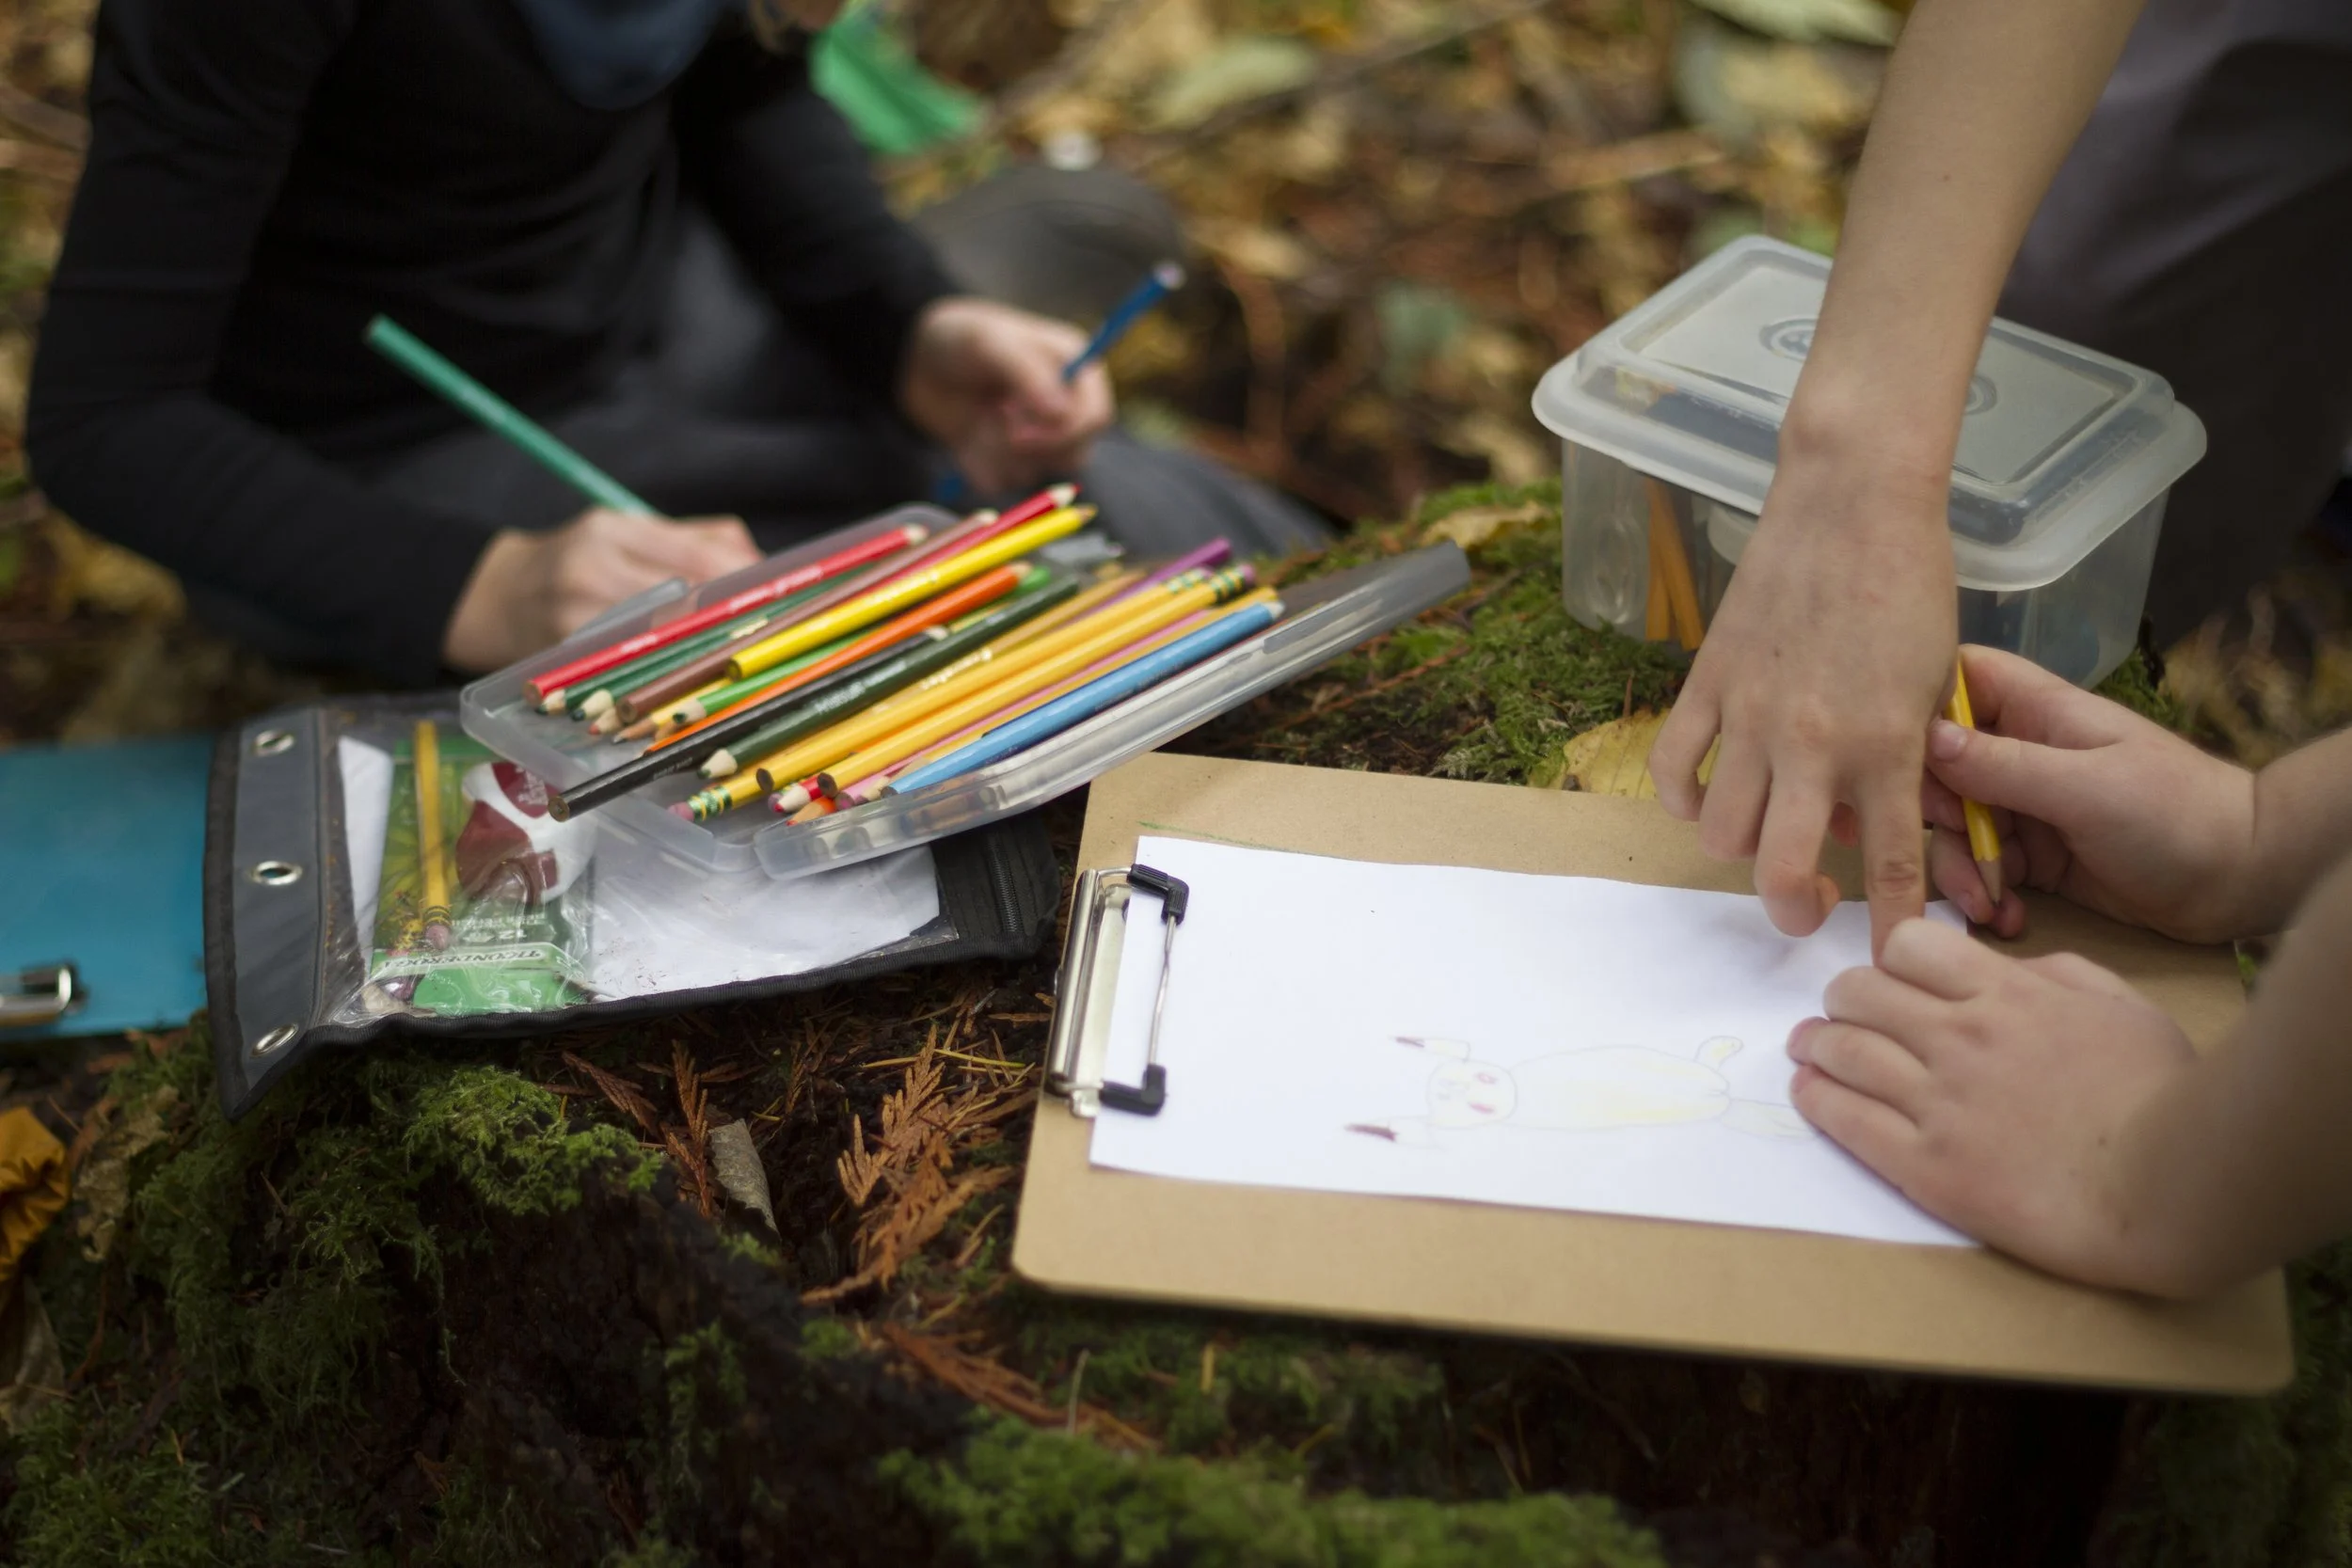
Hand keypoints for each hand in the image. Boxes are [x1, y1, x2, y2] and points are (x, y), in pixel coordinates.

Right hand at [442, 506, 759, 671]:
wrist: (494, 597)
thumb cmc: (577, 560)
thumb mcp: (627, 532)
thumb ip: (695, 541)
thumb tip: (763, 565)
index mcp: (611, 529)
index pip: (696, 558)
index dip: (745, 582)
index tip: (782, 597)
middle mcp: (590, 568)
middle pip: (685, 601)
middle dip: (732, 619)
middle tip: (773, 634)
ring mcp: (575, 618)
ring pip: (663, 640)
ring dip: (706, 650)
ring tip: (741, 655)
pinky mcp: (567, 660)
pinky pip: (632, 668)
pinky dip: (667, 672)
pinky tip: (694, 676)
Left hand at [899, 297, 1113, 494]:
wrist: (918, 361)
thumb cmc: (960, 338)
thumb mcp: (991, 344)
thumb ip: (1028, 375)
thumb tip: (1060, 414)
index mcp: (1075, 369)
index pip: (1095, 417)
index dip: (1065, 433)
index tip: (1020, 432)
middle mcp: (1064, 406)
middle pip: (1074, 453)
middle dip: (1028, 446)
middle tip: (991, 418)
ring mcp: (1038, 437)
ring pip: (1037, 473)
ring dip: (999, 453)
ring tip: (976, 417)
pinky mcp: (1010, 459)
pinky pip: (1004, 482)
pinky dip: (980, 465)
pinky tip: (966, 436)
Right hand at [1649, 432, 1955, 955]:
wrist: (1852, 504)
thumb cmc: (1912, 590)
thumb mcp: (1939, 685)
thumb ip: (1915, 764)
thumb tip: (1884, 826)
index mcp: (1887, 747)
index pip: (1889, 870)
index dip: (1887, 930)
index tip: (1887, 963)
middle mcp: (1814, 744)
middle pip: (1780, 872)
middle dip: (1793, 911)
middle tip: (1806, 907)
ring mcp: (1751, 716)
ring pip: (1720, 832)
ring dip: (1740, 853)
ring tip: (1762, 839)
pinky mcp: (1708, 684)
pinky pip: (1672, 769)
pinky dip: (1684, 799)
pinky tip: (1707, 798)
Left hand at [1789, 917, 2200, 1294]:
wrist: (2170, 1187)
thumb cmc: (2162, 1095)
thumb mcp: (2122, 1006)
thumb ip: (2057, 976)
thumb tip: (2006, 968)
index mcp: (2006, 992)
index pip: (1907, 946)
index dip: (1892, 960)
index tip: (1893, 981)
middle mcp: (1959, 1037)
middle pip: (1859, 993)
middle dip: (1843, 999)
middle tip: (1840, 1014)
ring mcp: (1939, 1102)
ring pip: (1842, 1051)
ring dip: (1815, 1044)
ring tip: (1808, 1048)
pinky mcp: (1927, 1166)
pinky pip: (1846, 1119)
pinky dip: (1816, 1098)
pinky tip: (1809, 1092)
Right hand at [1921, 646, 2254, 941]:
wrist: (2241, 881)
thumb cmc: (2175, 814)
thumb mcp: (2085, 787)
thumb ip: (2003, 766)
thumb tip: (1924, 740)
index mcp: (2036, 711)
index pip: (1957, 679)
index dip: (1918, 705)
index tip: (1894, 754)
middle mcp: (2021, 752)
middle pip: (1937, 766)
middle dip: (1932, 815)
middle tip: (1949, 853)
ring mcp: (2025, 806)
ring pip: (1954, 827)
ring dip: (1961, 870)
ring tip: (1987, 908)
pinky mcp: (2034, 857)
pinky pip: (1984, 871)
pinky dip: (1989, 896)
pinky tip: (2010, 919)